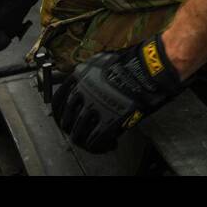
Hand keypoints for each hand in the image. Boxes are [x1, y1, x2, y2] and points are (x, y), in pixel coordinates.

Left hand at [51, 34, 188, 152]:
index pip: (58, 99)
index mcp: (79, 76)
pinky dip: (98, 146)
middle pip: (67, 118)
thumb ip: (90, 73)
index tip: (59, 116)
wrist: (149, 68)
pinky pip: (96, 140)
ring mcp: (94, 107)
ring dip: (82, 139)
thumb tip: (84, 81)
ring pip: (79, 132)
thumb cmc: (130, 61)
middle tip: (73, 131)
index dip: (58, 111)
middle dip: (69, 127)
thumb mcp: (102, 61)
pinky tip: (104, 145)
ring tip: (88, 141)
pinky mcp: (107, 120)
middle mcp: (82, 92)